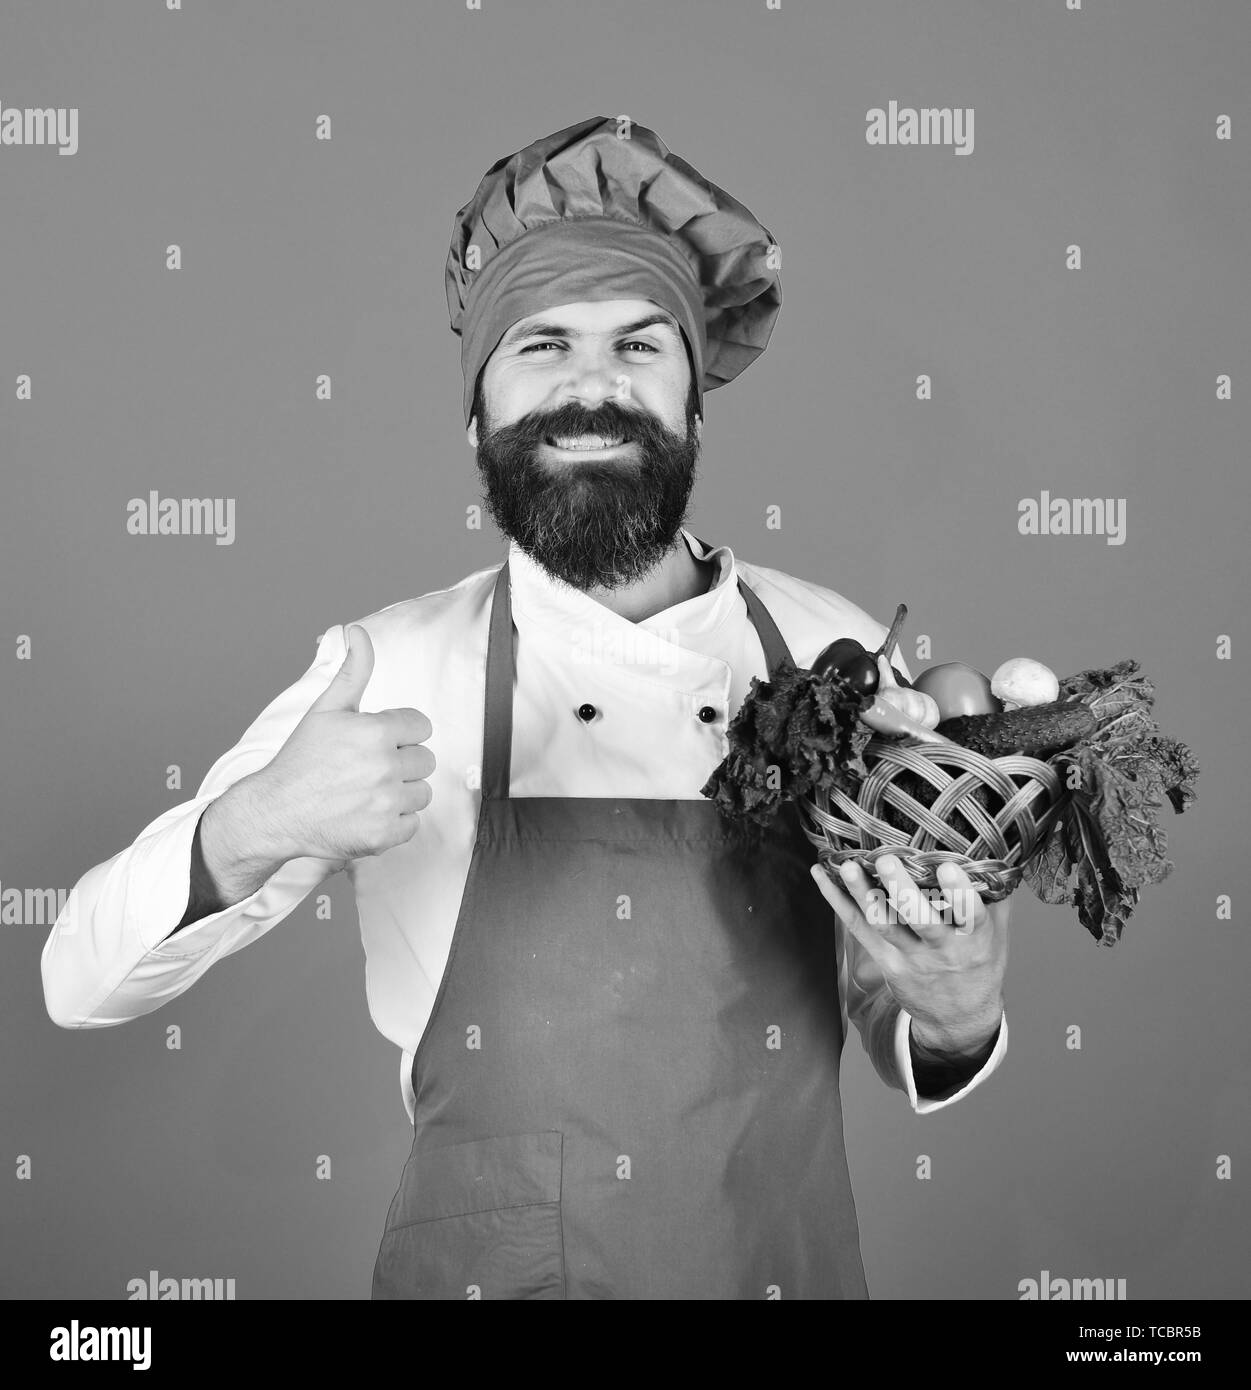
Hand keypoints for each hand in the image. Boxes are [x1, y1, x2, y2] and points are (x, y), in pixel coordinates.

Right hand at [256, 624, 435, 861]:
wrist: (275, 811)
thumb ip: (352, 670)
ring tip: (367, 791)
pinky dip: (395, 822)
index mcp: (375, 731)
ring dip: (401, 793)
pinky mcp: (384, 835)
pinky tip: (368, 813)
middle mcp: (384, 766)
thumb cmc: (301, 760)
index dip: (399, 733)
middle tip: (367, 769)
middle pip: (425, 760)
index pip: (421, 726)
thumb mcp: (326, 709)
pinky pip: (413, 824)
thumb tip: (358, 631)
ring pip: (422, 792)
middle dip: (401, 762)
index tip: (376, 743)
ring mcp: (385, 803)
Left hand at [810, 854, 1009, 1051]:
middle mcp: (941, 949)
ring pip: (883, 924)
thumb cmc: (979, 966)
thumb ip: (995, 899)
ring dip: (862, 894)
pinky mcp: (885, 961)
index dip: (958, 893)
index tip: (947, 867)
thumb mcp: (998, 937)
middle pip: (919, 919)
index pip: (969, 916)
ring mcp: (910, 957)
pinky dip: (837, 902)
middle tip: (885, 860)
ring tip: (848, 866)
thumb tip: (992, 853)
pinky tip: (821, 876)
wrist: (958, 1020)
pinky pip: (858, 930)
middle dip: (901, 889)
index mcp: (975, 940)